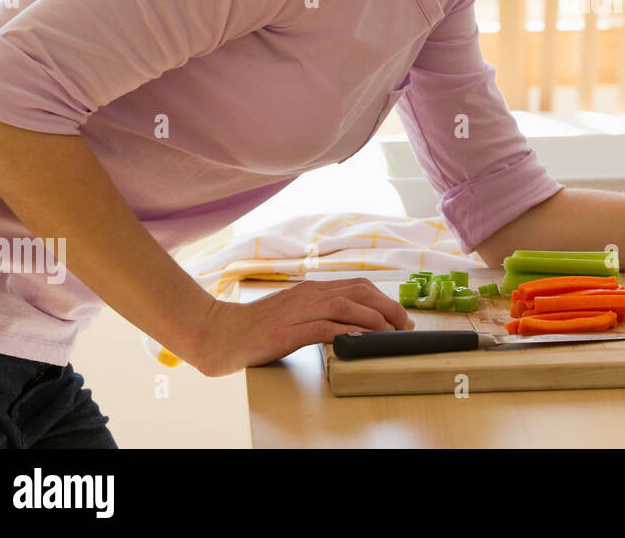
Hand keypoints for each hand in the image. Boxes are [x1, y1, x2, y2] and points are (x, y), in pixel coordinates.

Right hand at [188, 278, 415, 376]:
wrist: (219, 334)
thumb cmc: (256, 328)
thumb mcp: (293, 314)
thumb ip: (319, 313)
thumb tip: (351, 323)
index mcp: (311, 289)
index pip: (357, 285)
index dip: (384, 299)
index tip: (400, 315)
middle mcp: (308, 295)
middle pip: (359, 291)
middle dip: (388, 307)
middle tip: (405, 325)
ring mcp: (297, 311)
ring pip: (346, 305)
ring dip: (374, 318)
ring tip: (391, 332)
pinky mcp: (286, 330)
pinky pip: (323, 327)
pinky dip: (347, 330)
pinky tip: (362, 338)